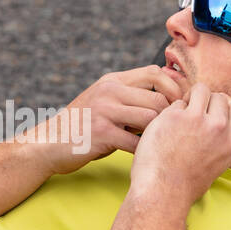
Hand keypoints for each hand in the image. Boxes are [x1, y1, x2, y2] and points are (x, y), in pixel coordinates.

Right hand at [24, 65, 191, 175]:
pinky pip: (136, 141)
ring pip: (151, 117)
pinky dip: (144, 151)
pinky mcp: (101, 133)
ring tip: (160, 144)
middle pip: (158, 96)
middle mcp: (109, 90)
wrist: (48, 143)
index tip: (182, 106)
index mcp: (113, 80)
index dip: (175, 88)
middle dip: (171, 115)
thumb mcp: (104, 101)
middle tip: (176, 131)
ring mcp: (104, 110)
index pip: (155, 72)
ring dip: (159, 133)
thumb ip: (129, 95)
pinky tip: (145, 157)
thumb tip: (167, 93)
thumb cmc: (82, 127)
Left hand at [128, 82, 230, 205]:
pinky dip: (171, 111)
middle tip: (192, 113)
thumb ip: (221, 140)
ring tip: (180, 113)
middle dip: (206, 101)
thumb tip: (217, 118)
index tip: (211, 110)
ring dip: (190, 97)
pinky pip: (176, 102)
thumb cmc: (186, 183)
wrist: (163, 192)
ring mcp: (197, 119)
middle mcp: (219, 128)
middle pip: (219, 96)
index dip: (223, 106)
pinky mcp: (174, 116)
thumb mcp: (218, 163)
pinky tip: (165, 127)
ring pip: (199, 90)